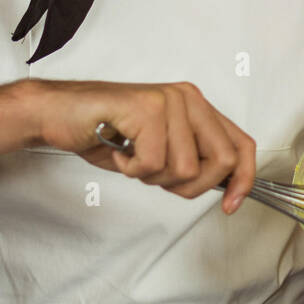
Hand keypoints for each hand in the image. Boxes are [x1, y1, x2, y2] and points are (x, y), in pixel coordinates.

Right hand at [24, 79, 255, 213]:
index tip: (230, 205)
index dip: (243, 180)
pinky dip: (132, 169)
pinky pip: (154, 163)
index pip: (241, 145)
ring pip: (186, 168)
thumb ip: (193, 161)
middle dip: (191, 185)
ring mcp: (169, 100)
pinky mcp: (146, 108)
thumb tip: (228, 187)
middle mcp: (189, 98)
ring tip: (132, 157)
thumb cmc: (106, 133)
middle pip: (222, 161)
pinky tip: (119, 151)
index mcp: (198, 107)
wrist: (59, 114)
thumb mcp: (161, 151)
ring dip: (153, 176)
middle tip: (157, 176)